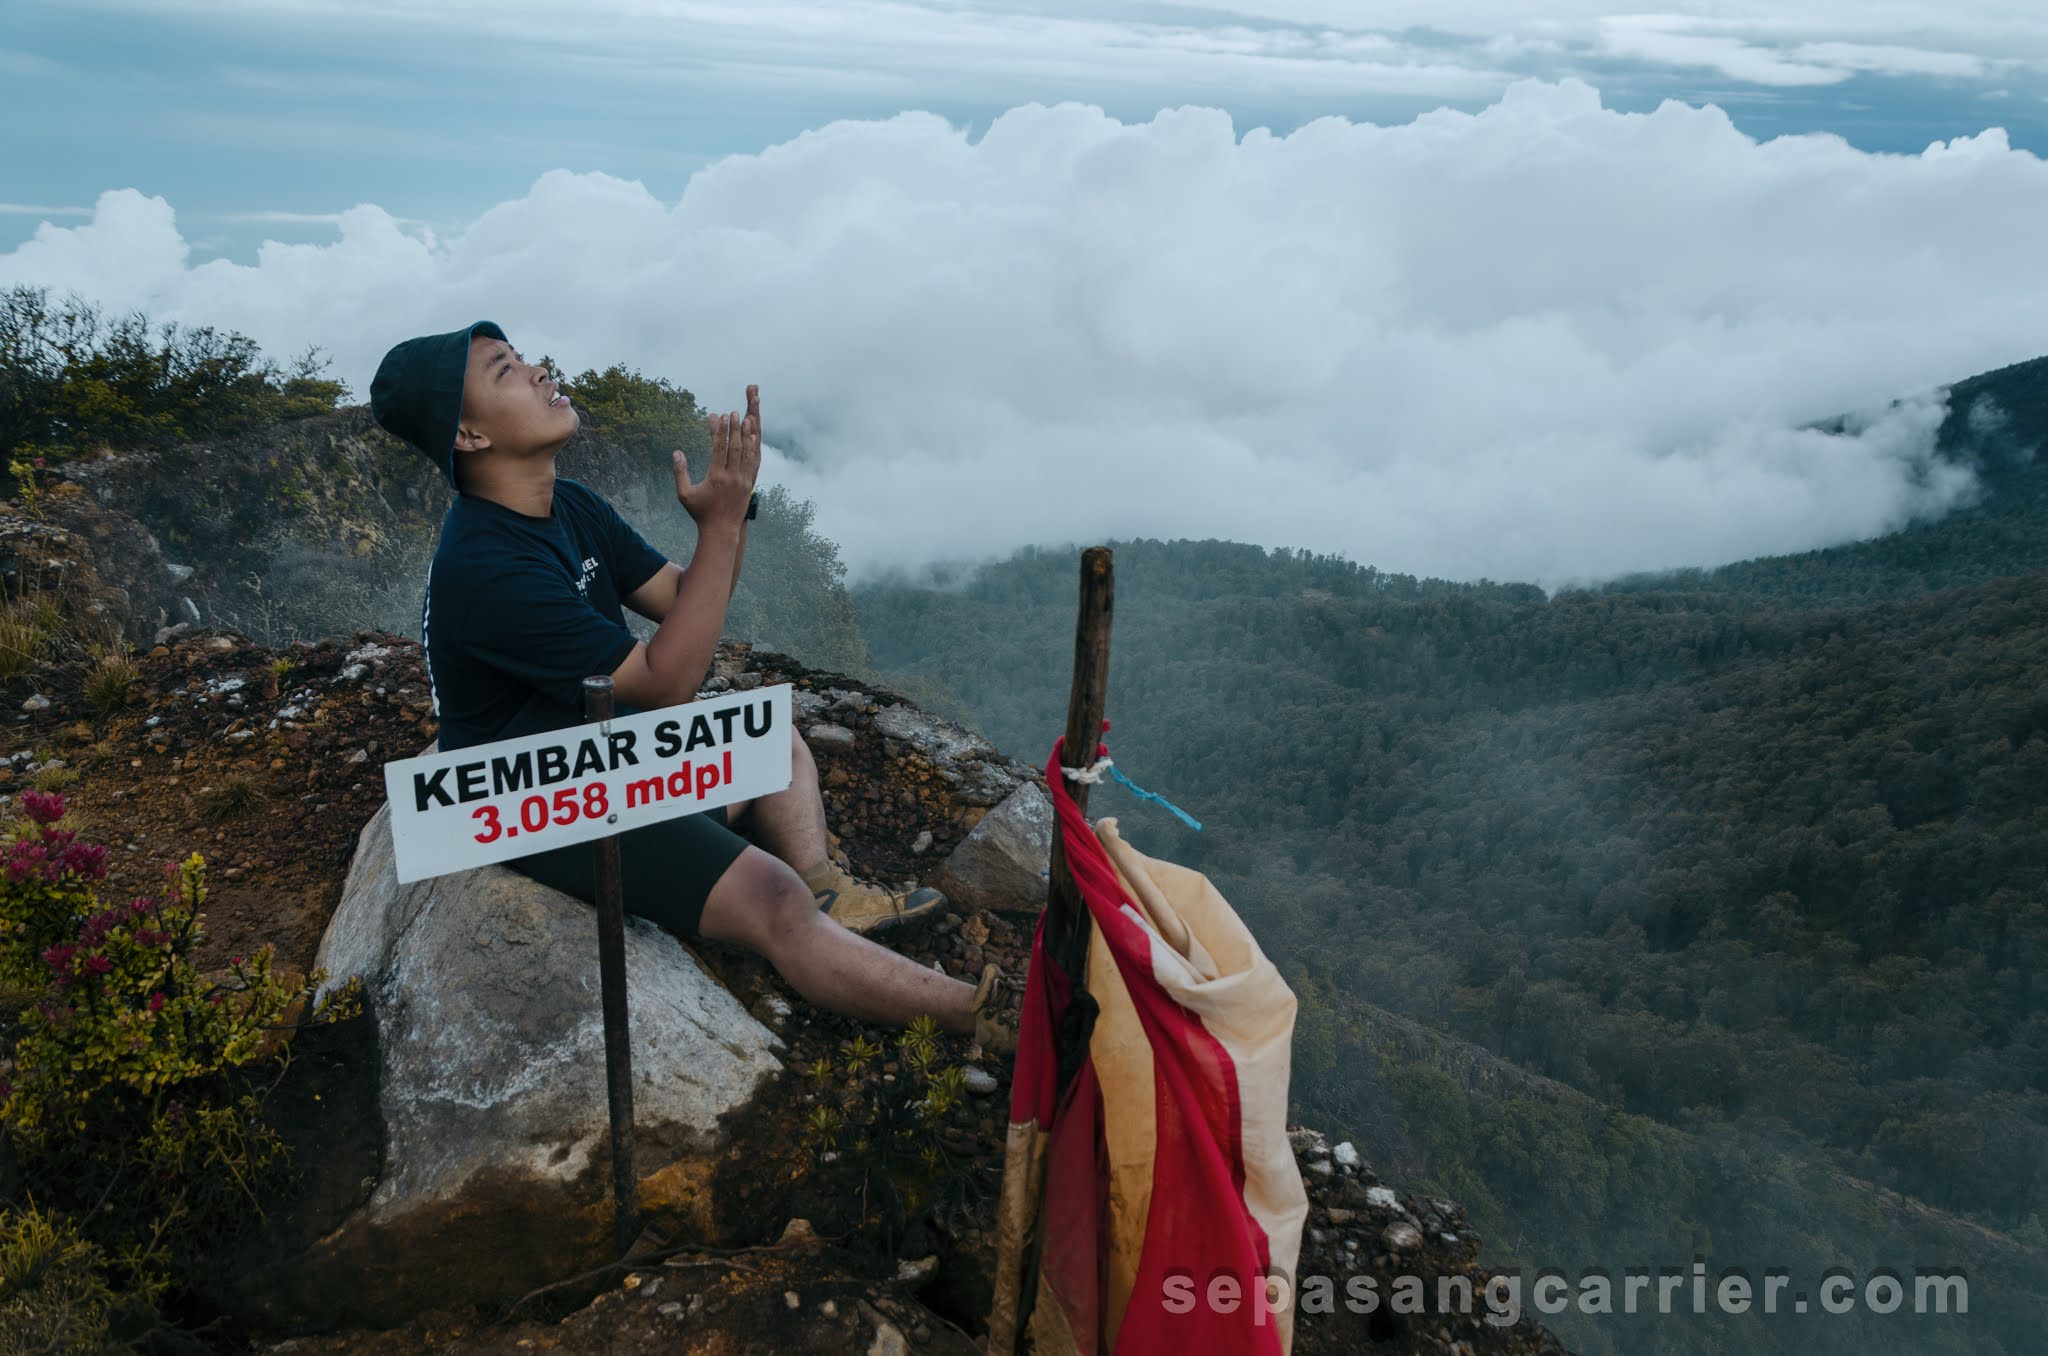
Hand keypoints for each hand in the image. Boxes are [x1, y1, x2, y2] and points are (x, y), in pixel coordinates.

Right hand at [674, 384, 759, 528]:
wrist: (721, 530)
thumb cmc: (700, 513)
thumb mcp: (684, 494)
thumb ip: (680, 472)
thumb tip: (676, 452)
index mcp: (715, 477)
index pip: (719, 448)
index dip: (720, 430)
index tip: (720, 417)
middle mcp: (731, 477)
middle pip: (734, 447)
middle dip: (734, 428)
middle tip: (733, 412)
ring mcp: (743, 481)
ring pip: (746, 454)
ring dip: (746, 435)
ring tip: (746, 419)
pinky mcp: (749, 485)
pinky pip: (752, 463)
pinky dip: (753, 449)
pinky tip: (753, 438)